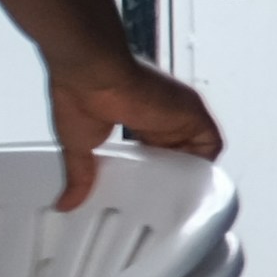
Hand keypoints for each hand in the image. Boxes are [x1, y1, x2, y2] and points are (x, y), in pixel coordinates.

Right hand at [45, 44, 223, 210]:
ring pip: (197, 148)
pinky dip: (205, 163)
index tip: (143, 186)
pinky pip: (212, 145)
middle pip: (178, 150)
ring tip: (174, 193)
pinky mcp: (192, 114)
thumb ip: (79, 176)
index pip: (155, 146)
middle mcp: (162, 112)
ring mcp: (178, 113)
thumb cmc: (78, 94)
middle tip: (160, 195)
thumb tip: (65, 203)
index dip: (153, 167)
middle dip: (172, 172)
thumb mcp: (78, 146)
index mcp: (136, 114)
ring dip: (190, 169)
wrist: (90, 73)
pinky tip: (189, 181)